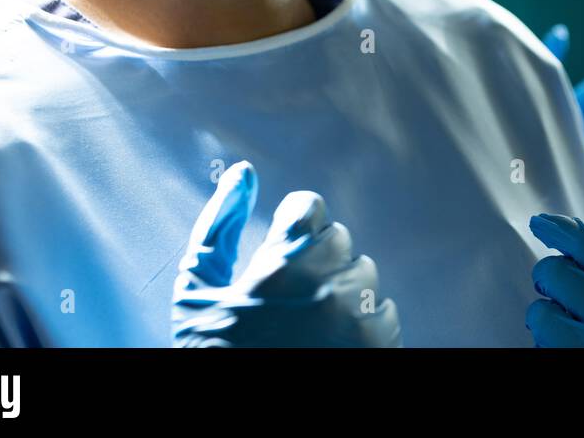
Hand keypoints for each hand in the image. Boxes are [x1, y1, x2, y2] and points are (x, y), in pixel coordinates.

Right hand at [172, 161, 401, 346]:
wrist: (238, 426)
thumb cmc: (212, 355)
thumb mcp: (197, 292)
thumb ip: (217, 227)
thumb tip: (241, 171)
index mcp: (280, 268)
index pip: (310, 207)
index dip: (295, 229)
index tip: (282, 256)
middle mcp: (326, 289)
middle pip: (341, 241)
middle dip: (318, 264)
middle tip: (289, 302)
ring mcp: (358, 324)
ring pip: (367, 279)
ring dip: (343, 297)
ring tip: (308, 330)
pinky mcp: (381, 351)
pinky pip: (387, 317)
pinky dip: (364, 331)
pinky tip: (330, 349)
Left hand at [526, 176, 583, 346]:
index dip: (559, 228)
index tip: (540, 222)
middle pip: (557, 274)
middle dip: (551, 280)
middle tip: (565, 293)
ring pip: (541, 312)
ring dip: (546, 316)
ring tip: (570, 325)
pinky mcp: (581, 366)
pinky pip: (540, 342)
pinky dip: (544, 343)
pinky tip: (566, 347)